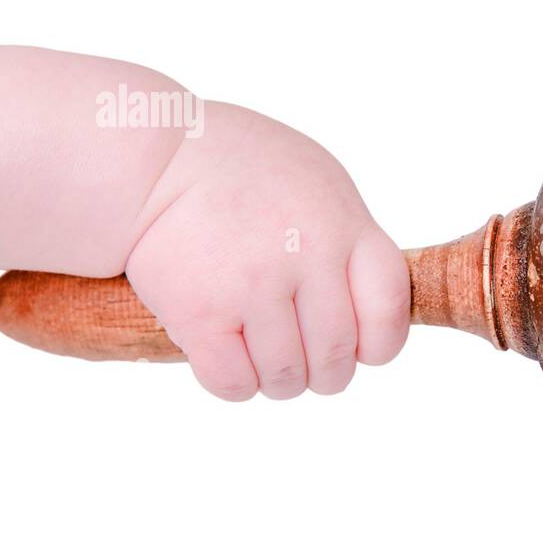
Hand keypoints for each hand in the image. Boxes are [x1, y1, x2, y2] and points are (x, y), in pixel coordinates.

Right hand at [125, 103, 408, 399]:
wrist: (154, 158)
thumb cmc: (242, 170)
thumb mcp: (319, 185)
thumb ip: (349, 244)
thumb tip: (365, 309)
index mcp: (345, 226)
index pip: (388, 310)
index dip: (379, 344)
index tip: (361, 348)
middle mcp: (306, 256)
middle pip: (336, 358)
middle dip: (323, 373)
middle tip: (303, 359)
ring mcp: (253, 286)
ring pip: (286, 378)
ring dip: (276, 380)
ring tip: (260, 352)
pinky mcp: (200, 313)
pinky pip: (234, 384)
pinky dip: (234, 383)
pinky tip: (225, 354)